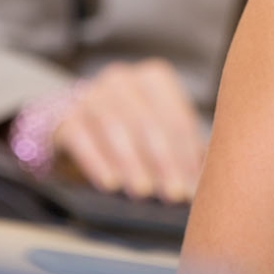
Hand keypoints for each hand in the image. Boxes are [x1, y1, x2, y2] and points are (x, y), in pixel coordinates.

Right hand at [52, 58, 205, 201]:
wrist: (77, 129)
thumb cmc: (133, 134)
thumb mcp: (160, 134)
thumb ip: (184, 150)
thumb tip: (208, 178)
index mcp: (154, 79)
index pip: (176, 118)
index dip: (186, 155)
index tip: (194, 187)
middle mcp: (122, 80)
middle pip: (148, 123)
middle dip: (163, 162)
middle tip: (173, 194)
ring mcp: (90, 95)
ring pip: (115, 128)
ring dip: (132, 164)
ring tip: (144, 192)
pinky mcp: (65, 117)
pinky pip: (81, 138)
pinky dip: (97, 161)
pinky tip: (110, 184)